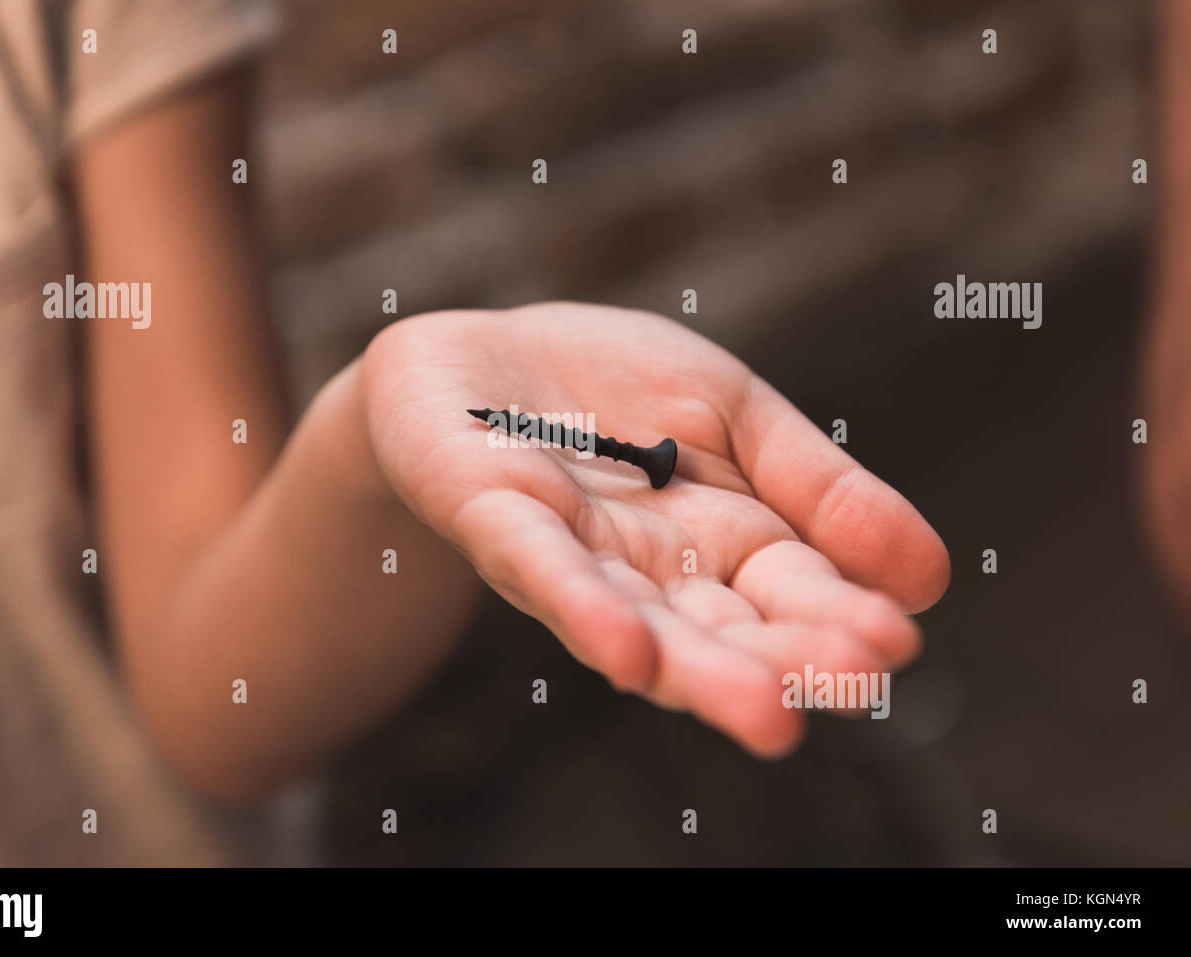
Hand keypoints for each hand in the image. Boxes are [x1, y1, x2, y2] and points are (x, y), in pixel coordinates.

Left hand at [361, 302, 949, 755]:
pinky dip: (585, 611)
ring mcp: (575, 559)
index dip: (840, 617)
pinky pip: (543, 574)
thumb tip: (932, 574)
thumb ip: (818, 484)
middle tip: (850, 685)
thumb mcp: (735, 412)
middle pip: (724, 631)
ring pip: (643, 626)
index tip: (897, 641)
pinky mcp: (498, 524)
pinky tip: (628, 651)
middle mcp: (654, 574)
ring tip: (766, 712)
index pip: (793, 592)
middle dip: (782, 660)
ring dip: (701, 671)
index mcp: (723, 543)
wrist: (479, 365)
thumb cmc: (612, 395)